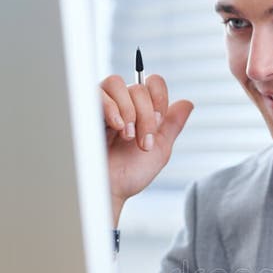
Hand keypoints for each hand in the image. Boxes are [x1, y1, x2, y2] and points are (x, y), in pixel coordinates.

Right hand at [100, 73, 193, 223]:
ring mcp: (101, 105)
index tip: (158, 124)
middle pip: (138, 87)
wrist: (110, 189)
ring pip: (117, 83)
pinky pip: (98, 91)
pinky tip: (116, 127)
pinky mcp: (83, 108)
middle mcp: (120, 103)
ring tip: (127, 136)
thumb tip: (188, 103)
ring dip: (129, 111)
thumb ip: (172, 125)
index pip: (153, 83)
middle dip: (146, 117)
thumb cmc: (130, 173)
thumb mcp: (160, 149)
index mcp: (140, 109)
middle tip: (142, 142)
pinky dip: (111, 108)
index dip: (159, 99)